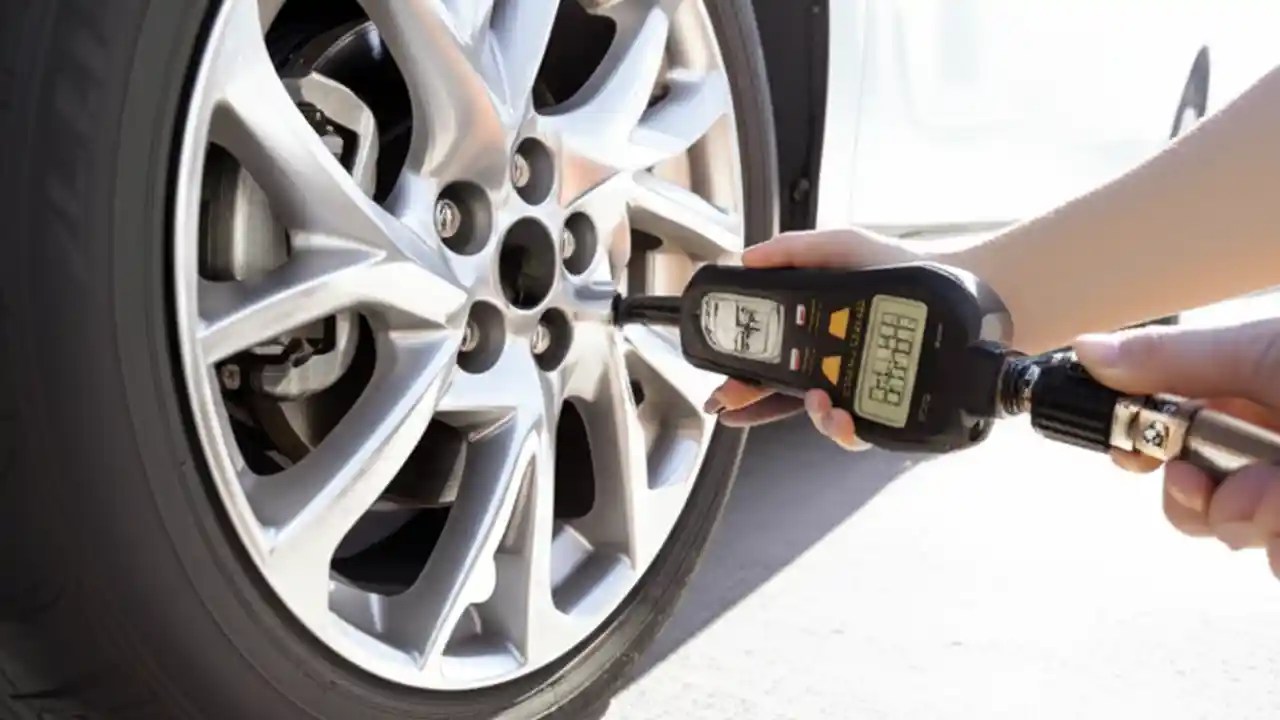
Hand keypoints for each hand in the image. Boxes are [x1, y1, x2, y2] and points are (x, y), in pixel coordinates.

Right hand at [703, 228, 921, 450]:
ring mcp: (860, 387)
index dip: (740, 380)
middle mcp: (834, 365)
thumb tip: (747, 259)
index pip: (769, 362)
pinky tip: (845, 416)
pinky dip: (847, 432)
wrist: (958, 279)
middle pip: (781, 396)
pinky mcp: (890, 406)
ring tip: (819, 403)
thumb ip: (795, 250)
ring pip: (821, 419)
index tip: (720, 388)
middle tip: (734, 402)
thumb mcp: (840, 247)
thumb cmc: (897, 263)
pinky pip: (862, 432)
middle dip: (752, 404)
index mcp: (816, 333)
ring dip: (811, 417)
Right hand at [1074, 317, 1279, 578]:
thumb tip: (1087, 350)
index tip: (1134, 456)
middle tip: (1221, 483)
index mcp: (1259, 392)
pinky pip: (1273, 563)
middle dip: (1198, 495)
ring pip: (1233, 532)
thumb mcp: (1262, 353)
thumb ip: (1174, 358)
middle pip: (1193, 488)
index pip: (1172, 420)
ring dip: (1249, 522)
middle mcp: (1269, 447)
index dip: (1142, 440)